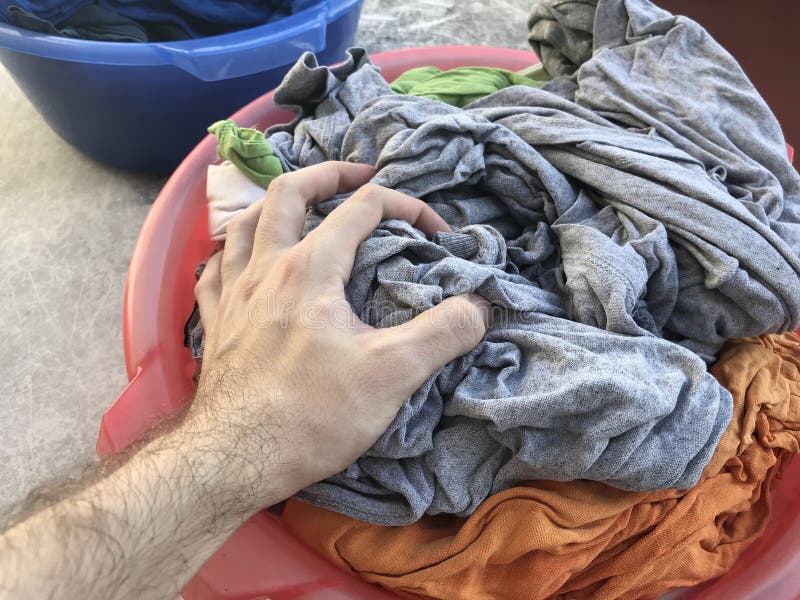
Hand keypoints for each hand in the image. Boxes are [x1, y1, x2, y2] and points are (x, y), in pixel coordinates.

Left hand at [191, 161, 489, 506]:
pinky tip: (241, 263)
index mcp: (311, 268)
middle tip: (358, 174)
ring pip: (243, 222)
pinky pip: (213, 269)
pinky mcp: (215, 323)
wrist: (233, 459)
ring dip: (273, 204)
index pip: (362, 208)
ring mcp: (233, 294)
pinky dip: (231, 253)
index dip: (406, 207)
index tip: (435, 231)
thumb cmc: (312, 415)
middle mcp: (266, 268)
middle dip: (327, 173)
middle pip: (289, 192)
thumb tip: (479, 307)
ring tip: (298, 206)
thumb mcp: (392, 375)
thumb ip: (442, 334)